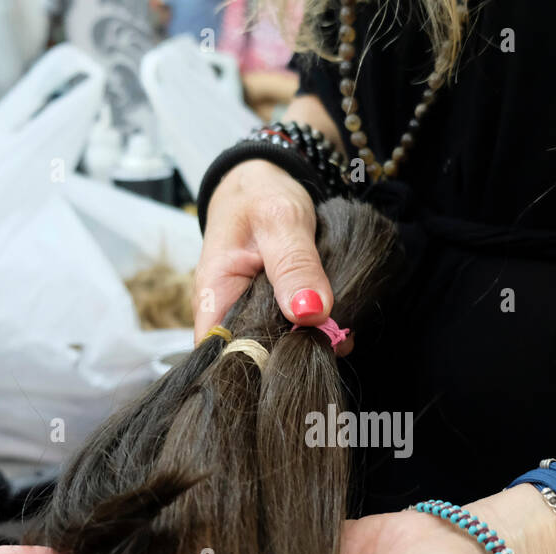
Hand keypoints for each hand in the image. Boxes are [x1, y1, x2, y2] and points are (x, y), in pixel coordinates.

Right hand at [192, 159, 352, 354]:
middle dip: (295, 355)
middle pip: (256, 359)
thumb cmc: (260, 196)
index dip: (258, 366)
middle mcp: (229, 316)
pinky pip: (296, 335)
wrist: (264, 184)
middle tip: (334, 339)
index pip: (223, 356)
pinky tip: (339, 325)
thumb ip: (295, 266)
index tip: (300, 355)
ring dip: (312, 345)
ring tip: (340, 330)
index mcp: (214, 298)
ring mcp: (253, 318)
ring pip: (280, 349)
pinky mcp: (275, 315)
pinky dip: (320, 333)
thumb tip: (310, 314)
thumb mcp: (280, 221)